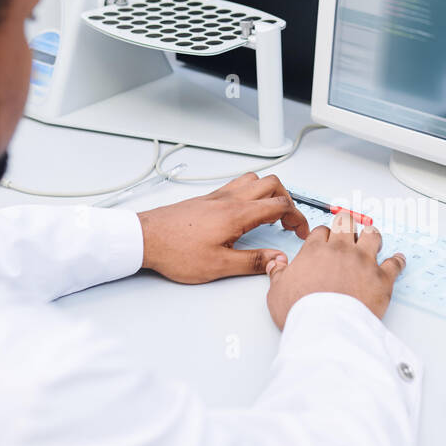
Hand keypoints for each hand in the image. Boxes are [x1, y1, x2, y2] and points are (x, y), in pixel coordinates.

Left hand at [136, 173, 308, 283]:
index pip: (280, 205)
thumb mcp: (218, 265)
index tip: (300, 232)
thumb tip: (278, 259)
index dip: (298, 218)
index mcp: (237, 214)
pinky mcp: (207, 199)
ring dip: (270, 192)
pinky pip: (237, 185)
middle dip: (288, 200)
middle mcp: (229, 199)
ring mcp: (217, 196)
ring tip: (272, 213)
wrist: (145, 239)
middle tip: (289, 222)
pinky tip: (247, 212)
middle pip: (272, 184)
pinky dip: (252, 193)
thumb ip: (253, 261)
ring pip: (254, 180)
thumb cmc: (175, 251)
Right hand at [265, 211, 406, 329]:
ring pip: (373, 236)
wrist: (326, 328)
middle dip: (347, 226)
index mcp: (316, 250)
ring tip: (371, 238)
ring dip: (372, 236)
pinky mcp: (382, 278)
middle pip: (347, 224)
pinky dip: (397, 261)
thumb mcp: (277, 292)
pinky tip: (398, 259)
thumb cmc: (301, 310)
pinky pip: (395, 264)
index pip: (322, 231)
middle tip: (348, 230)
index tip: (325, 240)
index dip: (324, 235)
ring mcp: (364, 262)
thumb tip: (275, 264)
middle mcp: (342, 250)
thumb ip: (278, 274)